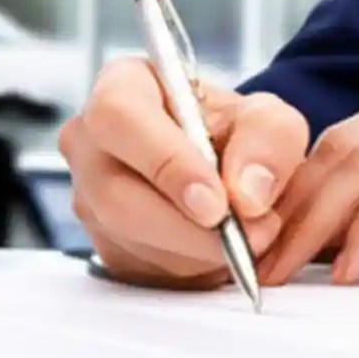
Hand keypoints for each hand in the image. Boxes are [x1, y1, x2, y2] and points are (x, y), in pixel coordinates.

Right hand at [60, 57, 308, 288]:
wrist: (230, 170)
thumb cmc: (234, 133)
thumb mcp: (269, 119)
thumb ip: (269, 140)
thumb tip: (247, 193)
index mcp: (121, 86)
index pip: (119, 117)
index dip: (166, 163)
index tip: (215, 203)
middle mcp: (90, 141)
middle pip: (116, 197)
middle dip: (190, 230)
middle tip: (248, 236)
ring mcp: (88, 197)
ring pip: (131, 242)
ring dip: (198, 253)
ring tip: (245, 237)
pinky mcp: (103, 243)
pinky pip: (140, 271)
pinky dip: (190, 270)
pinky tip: (215, 248)